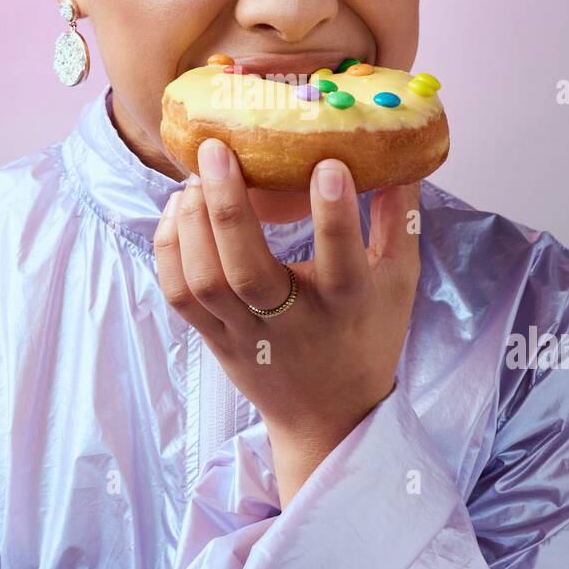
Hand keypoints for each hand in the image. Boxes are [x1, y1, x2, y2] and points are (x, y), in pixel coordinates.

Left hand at [154, 137, 422, 505]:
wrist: (328, 417)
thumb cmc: (368, 337)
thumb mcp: (399, 283)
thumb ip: (399, 220)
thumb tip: (399, 157)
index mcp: (347, 307)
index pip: (340, 261)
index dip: (333, 215)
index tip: (326, 165)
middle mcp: (292, 323)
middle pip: (249, 270)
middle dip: (230, 208)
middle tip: (219, 151)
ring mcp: (246, 334)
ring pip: (206, 282)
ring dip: (193, 223)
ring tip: (195, 177)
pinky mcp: (215, 339)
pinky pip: (179, 296)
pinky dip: (169, 249)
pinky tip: (177, 209)